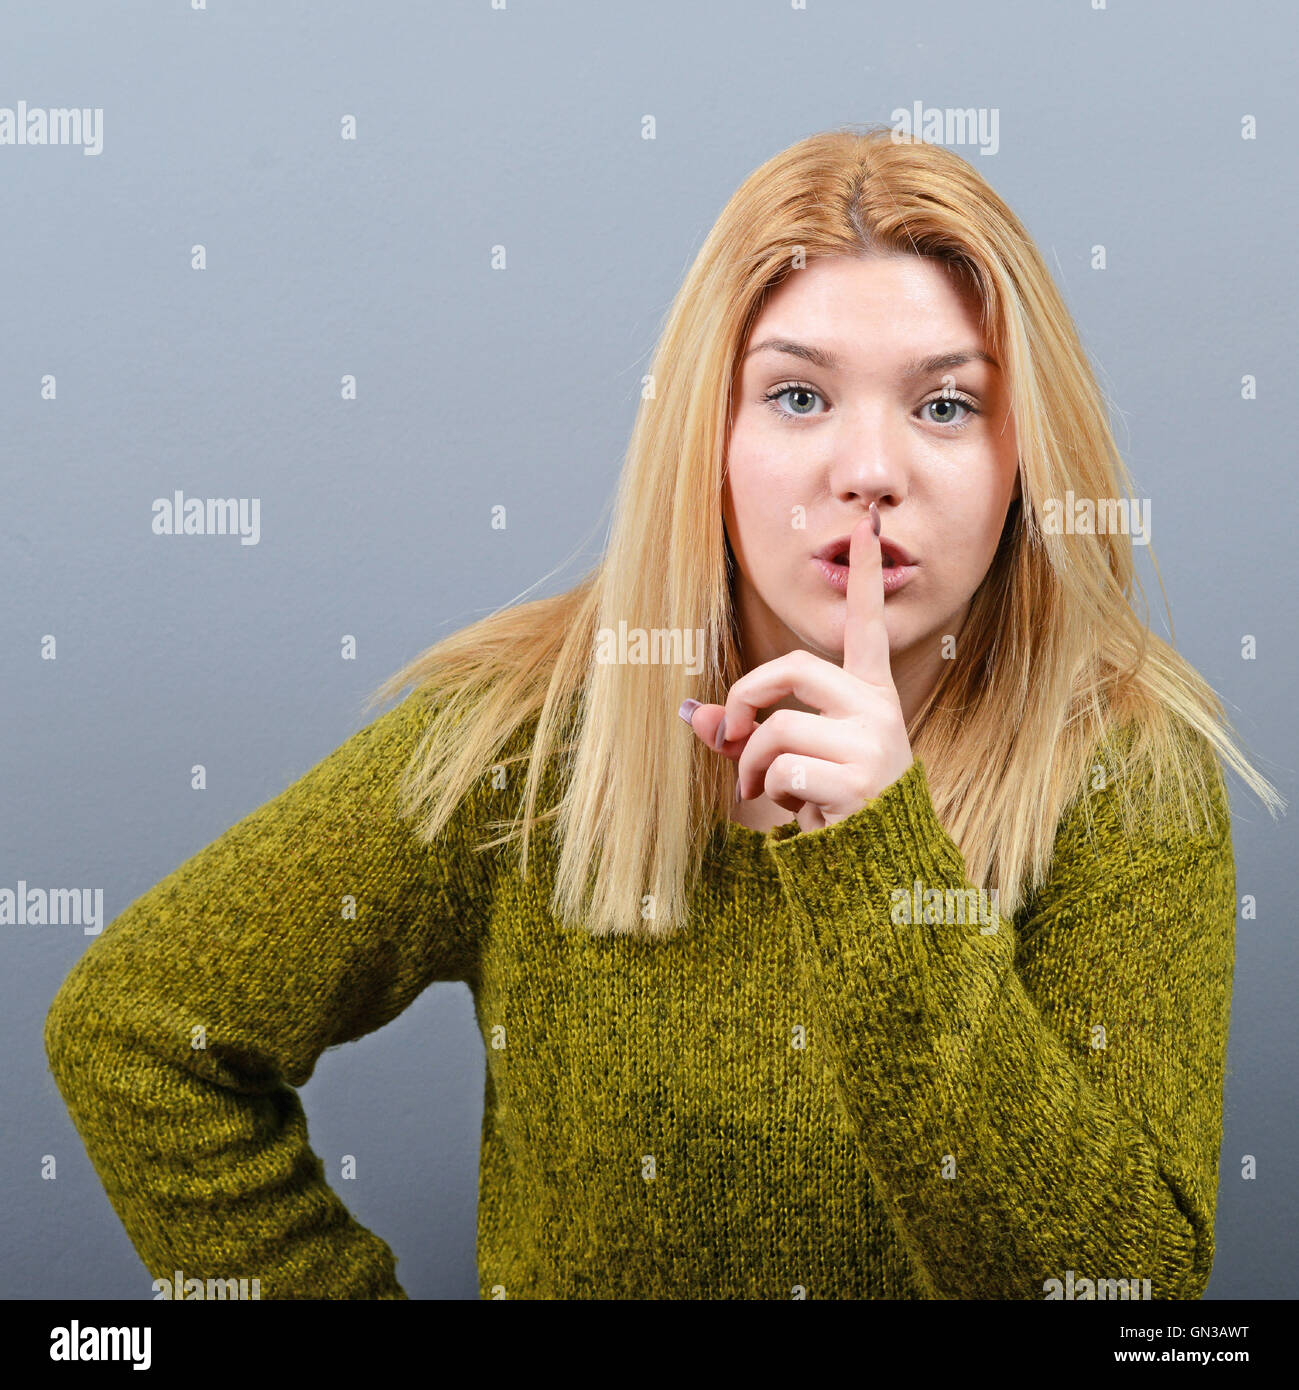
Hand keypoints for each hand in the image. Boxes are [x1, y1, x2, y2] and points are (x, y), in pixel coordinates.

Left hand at [682, 505, 913, 830]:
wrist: (877, 865)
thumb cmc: (834, 805)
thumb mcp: (790, 761)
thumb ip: (746, 732)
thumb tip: (691, 714)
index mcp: (870, 695)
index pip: (867, 627)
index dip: (865, 578)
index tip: (867, 529)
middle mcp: (877, 709)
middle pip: (792, 666)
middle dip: (747, 695)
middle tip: (733, 733)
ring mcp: (872, 741)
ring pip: (777, 727)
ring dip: (749, 765)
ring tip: (762, 791)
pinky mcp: (859, 776)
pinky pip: (781, 768)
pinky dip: (768, 791)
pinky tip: (797, 811)